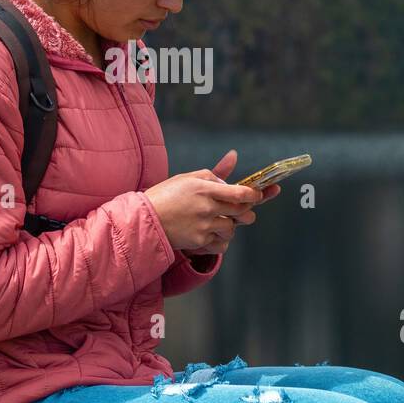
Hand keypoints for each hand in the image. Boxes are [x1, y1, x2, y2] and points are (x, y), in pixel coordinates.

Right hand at [144, 149, 270, 254]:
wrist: (145, 220)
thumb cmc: (166, 196)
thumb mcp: (188, 178)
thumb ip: (213, 172)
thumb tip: (234, 157)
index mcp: (204, 188)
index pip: (239, 193)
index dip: (254, 195)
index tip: (258, 195)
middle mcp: (206, 207)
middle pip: (241, 212)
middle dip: (246, 212)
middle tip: (245, 212)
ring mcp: (203, 226)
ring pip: (231, 229)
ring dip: (230, 226)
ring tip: (218, 223)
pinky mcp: (199, 242)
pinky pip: (221, 244)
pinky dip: (220, 241)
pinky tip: (211, 235)